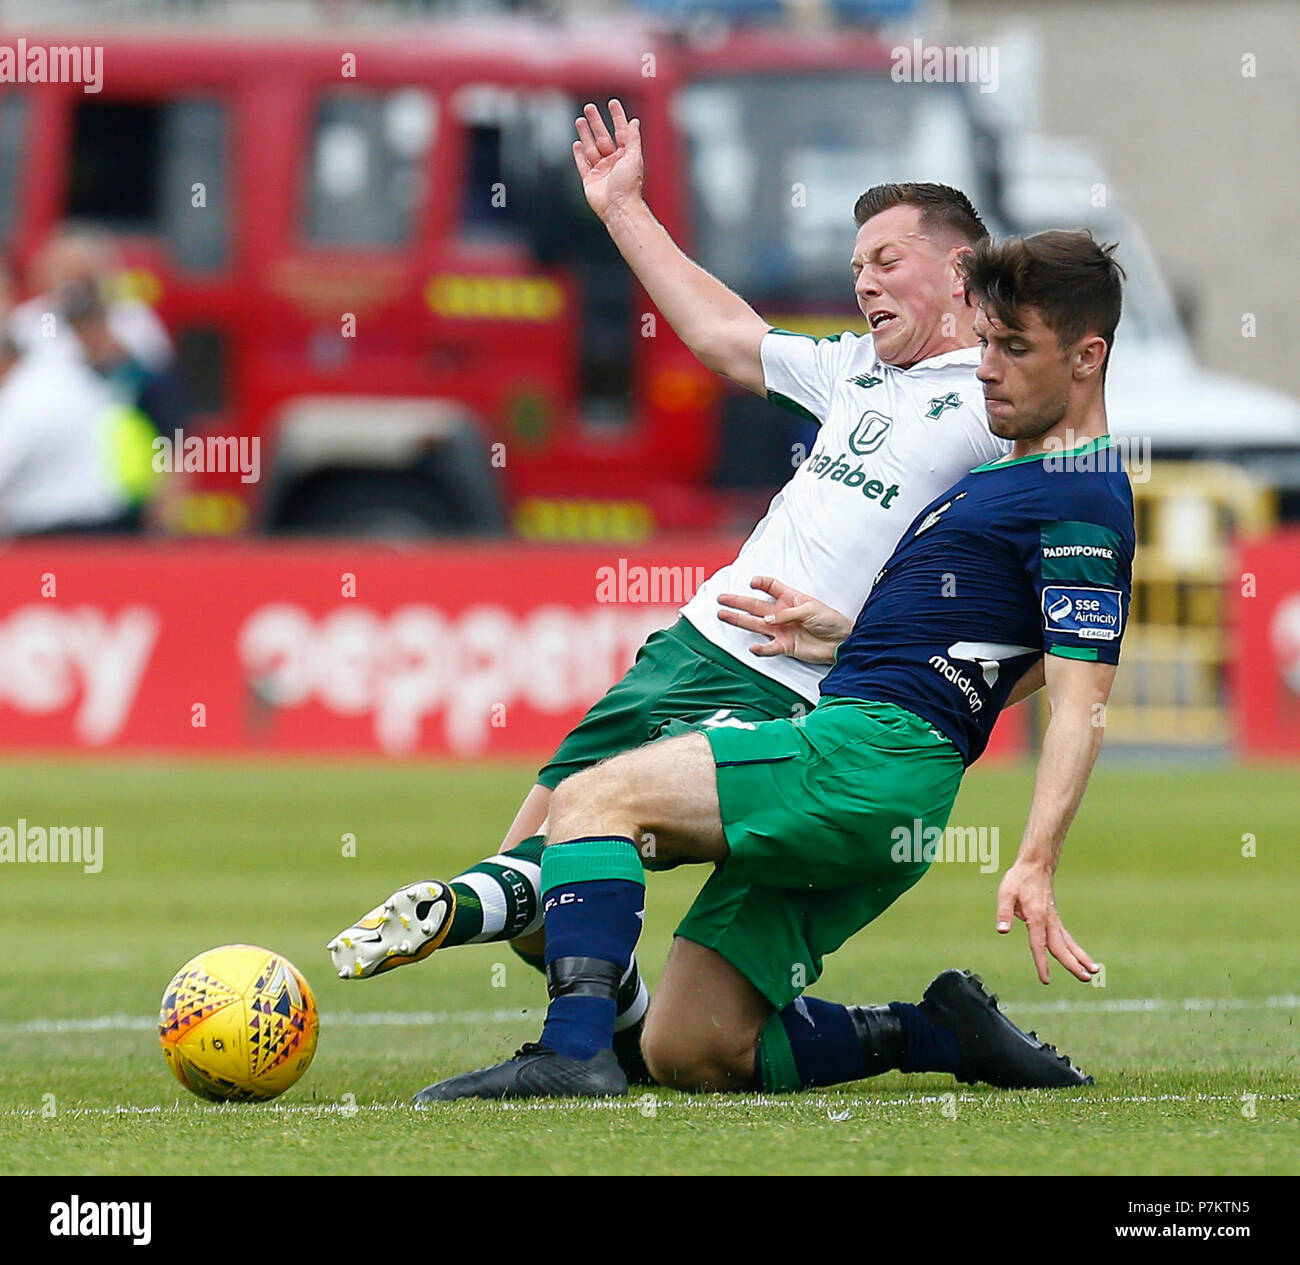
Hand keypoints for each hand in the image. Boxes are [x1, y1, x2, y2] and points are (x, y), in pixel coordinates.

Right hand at [572, 99, 642, 220]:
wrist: (618, 208)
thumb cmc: (628, 185)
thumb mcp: (634, 157)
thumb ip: (632, 139)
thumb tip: (634, 122)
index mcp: (626, 156)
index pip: (621, 131)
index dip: (617, 117)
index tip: (612, 103)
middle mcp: (613, 162)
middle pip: (603, 137)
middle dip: (596, 122)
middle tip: (589, 107)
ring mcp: (601, 171)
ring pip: (591, 148)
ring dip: (586, 134)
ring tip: (580, 120)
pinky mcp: (590, 180)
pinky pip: (583, 164)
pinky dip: (579, 154)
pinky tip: (577, 143)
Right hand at [716, 575, 851, 663]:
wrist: (841, 642)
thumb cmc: (830, 620)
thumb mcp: (810, 609)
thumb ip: (787, 614)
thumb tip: (767, 620)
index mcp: (790, 598)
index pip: (770, 586)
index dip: (761, 583)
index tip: (752, 583)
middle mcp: (781, 614)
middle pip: (755, 605)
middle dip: (738, 601)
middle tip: (721, 599)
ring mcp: (781, 630)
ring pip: (755, 624)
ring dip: (739, 620)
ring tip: (723, 615)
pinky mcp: (785, 646)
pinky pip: (769, 648)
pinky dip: (760, 649)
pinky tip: (752, 647)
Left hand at [995, 860, 1096, 984]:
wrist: (1035, 866)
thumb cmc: (1019, 879)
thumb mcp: (1006, 893)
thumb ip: (1004, 913)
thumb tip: (1002, 930)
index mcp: (1036, 917)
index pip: (1038, 945)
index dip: (1041, 963)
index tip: (1046, 979)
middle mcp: (1049, 921)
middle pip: (1061, 947)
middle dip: (1073, 964)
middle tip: (1085, 978)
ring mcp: (1054, 920)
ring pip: (1069, 943)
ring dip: (1081, 958)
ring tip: (1094, 971)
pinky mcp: (1055, 919)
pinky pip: (1067, 937)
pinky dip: (1076, 949)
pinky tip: (1082, 958)